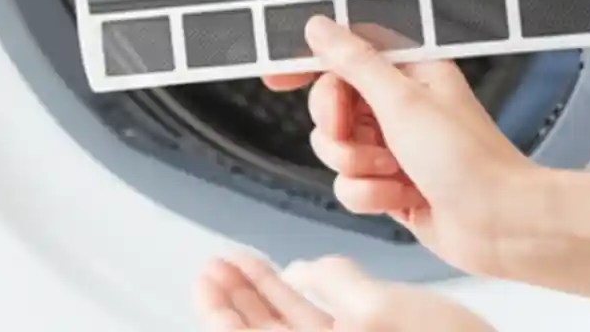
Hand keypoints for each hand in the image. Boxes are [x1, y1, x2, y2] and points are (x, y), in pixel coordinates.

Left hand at [195, 252, 492, 330]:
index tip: (205, 277)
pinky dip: (303, 302)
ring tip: (242, 263)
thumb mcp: (384, 310)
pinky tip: (298, 277)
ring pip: (292, 331)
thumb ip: (336, 284)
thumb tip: (305, 271)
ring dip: (266, 295)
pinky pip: (323, 329)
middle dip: (238, 298)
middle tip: (216, 264)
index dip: (220, 309)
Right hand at [264, 17, 551, 276]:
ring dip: (357, 165)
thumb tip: (320, 27)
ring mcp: (393, 148)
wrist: (502, 225)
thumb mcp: (403, 100)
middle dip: (337, 128)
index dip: (309, 63)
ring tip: (393, 172)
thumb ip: (354, 62)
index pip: (345, 52)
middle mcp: (400, 107)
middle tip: (355, 134)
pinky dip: (369, 195)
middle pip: (330, 104)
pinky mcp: (389, 186)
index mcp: (410, 72)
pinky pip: (348, 186)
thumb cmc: (470, 160)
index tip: (277, 77)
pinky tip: (402, 198)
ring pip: (334, 150)